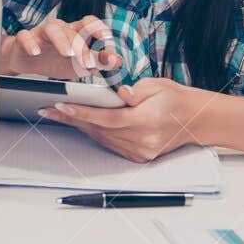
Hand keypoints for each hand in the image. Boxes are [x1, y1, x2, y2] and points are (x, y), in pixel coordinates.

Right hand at [0, 15, 120, 79]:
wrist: (27, 61)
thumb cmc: (57, 60)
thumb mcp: (80, 64)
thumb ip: (99, 61)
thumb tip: (117, 60)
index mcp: (75, 32)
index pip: (88, 22)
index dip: (97, 27)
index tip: (107, 37)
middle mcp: (60, 29)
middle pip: (71, 31)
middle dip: (81, 46)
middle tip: (87, 63)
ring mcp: (41, 33)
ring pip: (51, 29)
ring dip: (61, 40)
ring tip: (67, 54)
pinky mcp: (24, 39)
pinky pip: (25, 36)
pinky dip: (30, 43)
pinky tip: (35, 52)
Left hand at [39, 78, 211, 161]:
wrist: (196, 120)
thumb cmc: (174, 98)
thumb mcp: (156, 86)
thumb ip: (134, 91)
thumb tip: (118, 92)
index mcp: (147, 120)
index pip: (108, 118)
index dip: (83, 113)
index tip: (62, 106)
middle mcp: (143, 140)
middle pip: (99, 130)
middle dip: (71, 119)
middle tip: (48, 110)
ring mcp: (141, 152)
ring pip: (102, 138)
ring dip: (79, 126)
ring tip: (57, 115)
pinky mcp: (139, 157)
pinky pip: (110, 144)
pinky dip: (95, 133)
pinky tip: (80, 124)